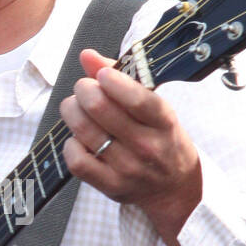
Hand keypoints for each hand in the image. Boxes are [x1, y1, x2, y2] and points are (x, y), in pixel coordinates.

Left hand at [60, 47, 202, 238]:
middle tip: (85, 89)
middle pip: (99, 108)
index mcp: (163, 121)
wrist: (174, 190)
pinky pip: (77, 161)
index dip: (111, 80)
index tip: (102, 74)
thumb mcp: (155, 107)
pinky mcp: (110, 186)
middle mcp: (147, 146)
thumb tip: (87, 56)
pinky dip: (70, 144)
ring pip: (83, 130)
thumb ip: (122, 78)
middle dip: (83, 89)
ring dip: (72, 111)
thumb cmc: (162, 140)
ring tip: (76, 108)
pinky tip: (79, 139)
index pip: (135, 98)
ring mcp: (128, 168)